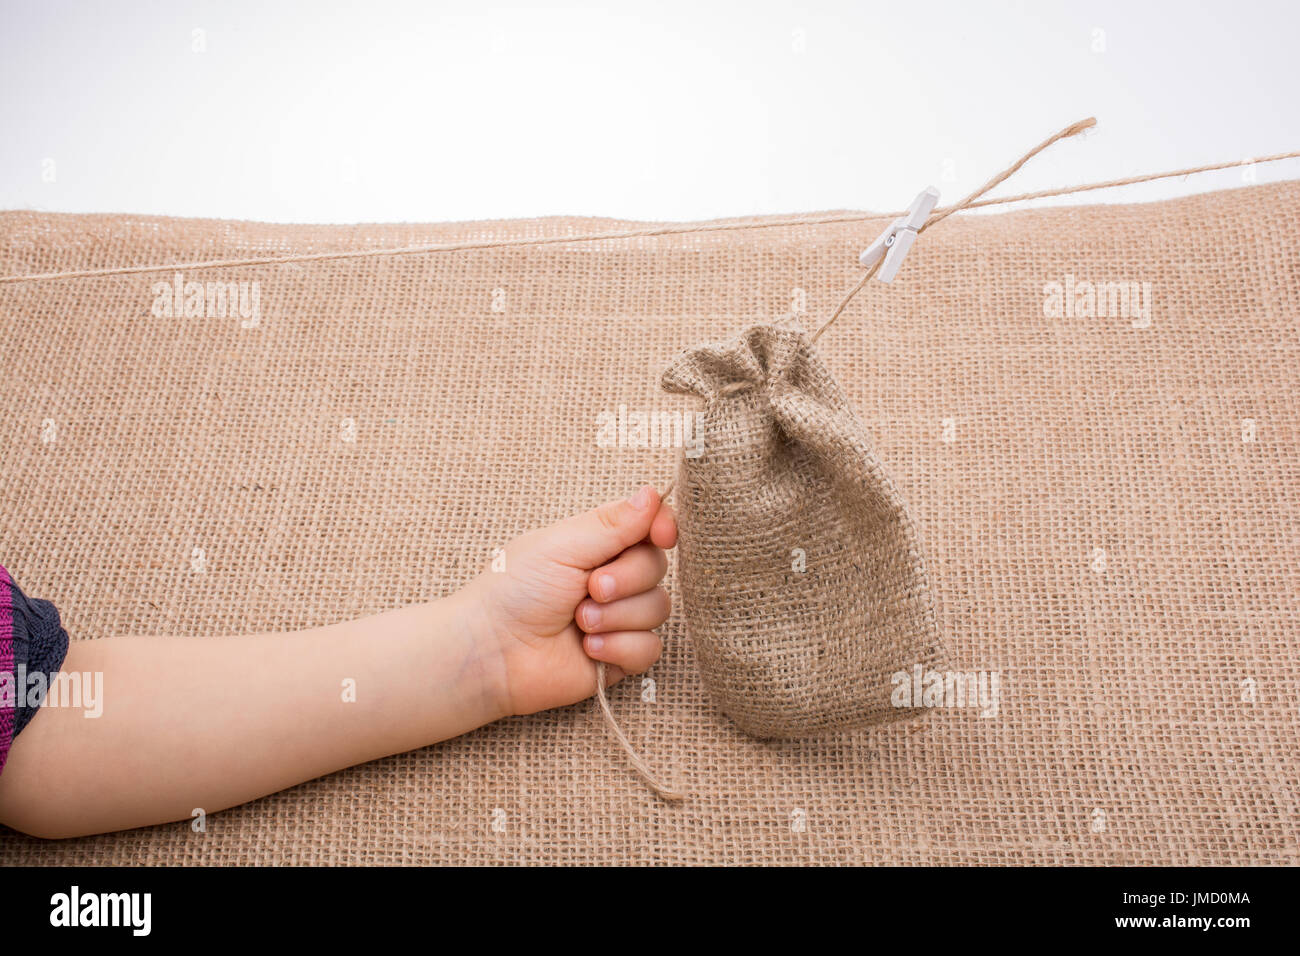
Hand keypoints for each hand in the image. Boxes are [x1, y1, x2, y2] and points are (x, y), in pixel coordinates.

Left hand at [463, 485, 677, 716]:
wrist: (493, 651)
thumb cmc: (514, 590)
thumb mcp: (563, 545)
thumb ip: (613, 523)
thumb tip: (652, 494)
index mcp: (598, 544)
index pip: (650, 526)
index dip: (663, 528)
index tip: (661, 535)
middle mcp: (613, 578)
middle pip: (657, 567)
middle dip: (627, 579)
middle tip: (590, 589)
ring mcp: (618, 618)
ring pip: (658, 608)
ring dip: (618, 616)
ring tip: (579, 622)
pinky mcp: (619, 656)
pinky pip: (649, 648)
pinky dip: (620, 647)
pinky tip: (588, 648)